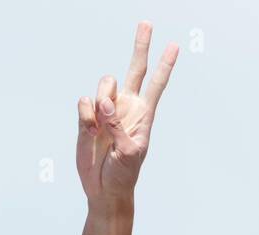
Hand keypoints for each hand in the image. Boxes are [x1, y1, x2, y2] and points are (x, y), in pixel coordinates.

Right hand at [76, 20, 178, 216]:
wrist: (104, 188)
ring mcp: (106, 110)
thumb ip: (118, 127)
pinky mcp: (87, 117)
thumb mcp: (129, 153)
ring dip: (102, 100)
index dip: (165, 65)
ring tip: (101, 128)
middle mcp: (126, 107)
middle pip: (134, 68)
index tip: (175, 46)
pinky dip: (86, 116)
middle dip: (141, 46)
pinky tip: (90, 132)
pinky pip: (84, 102)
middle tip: (147, 23)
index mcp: (143, 115)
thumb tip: (105, 103)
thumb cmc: (123, 174)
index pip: (156, 84)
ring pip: (103, 84)